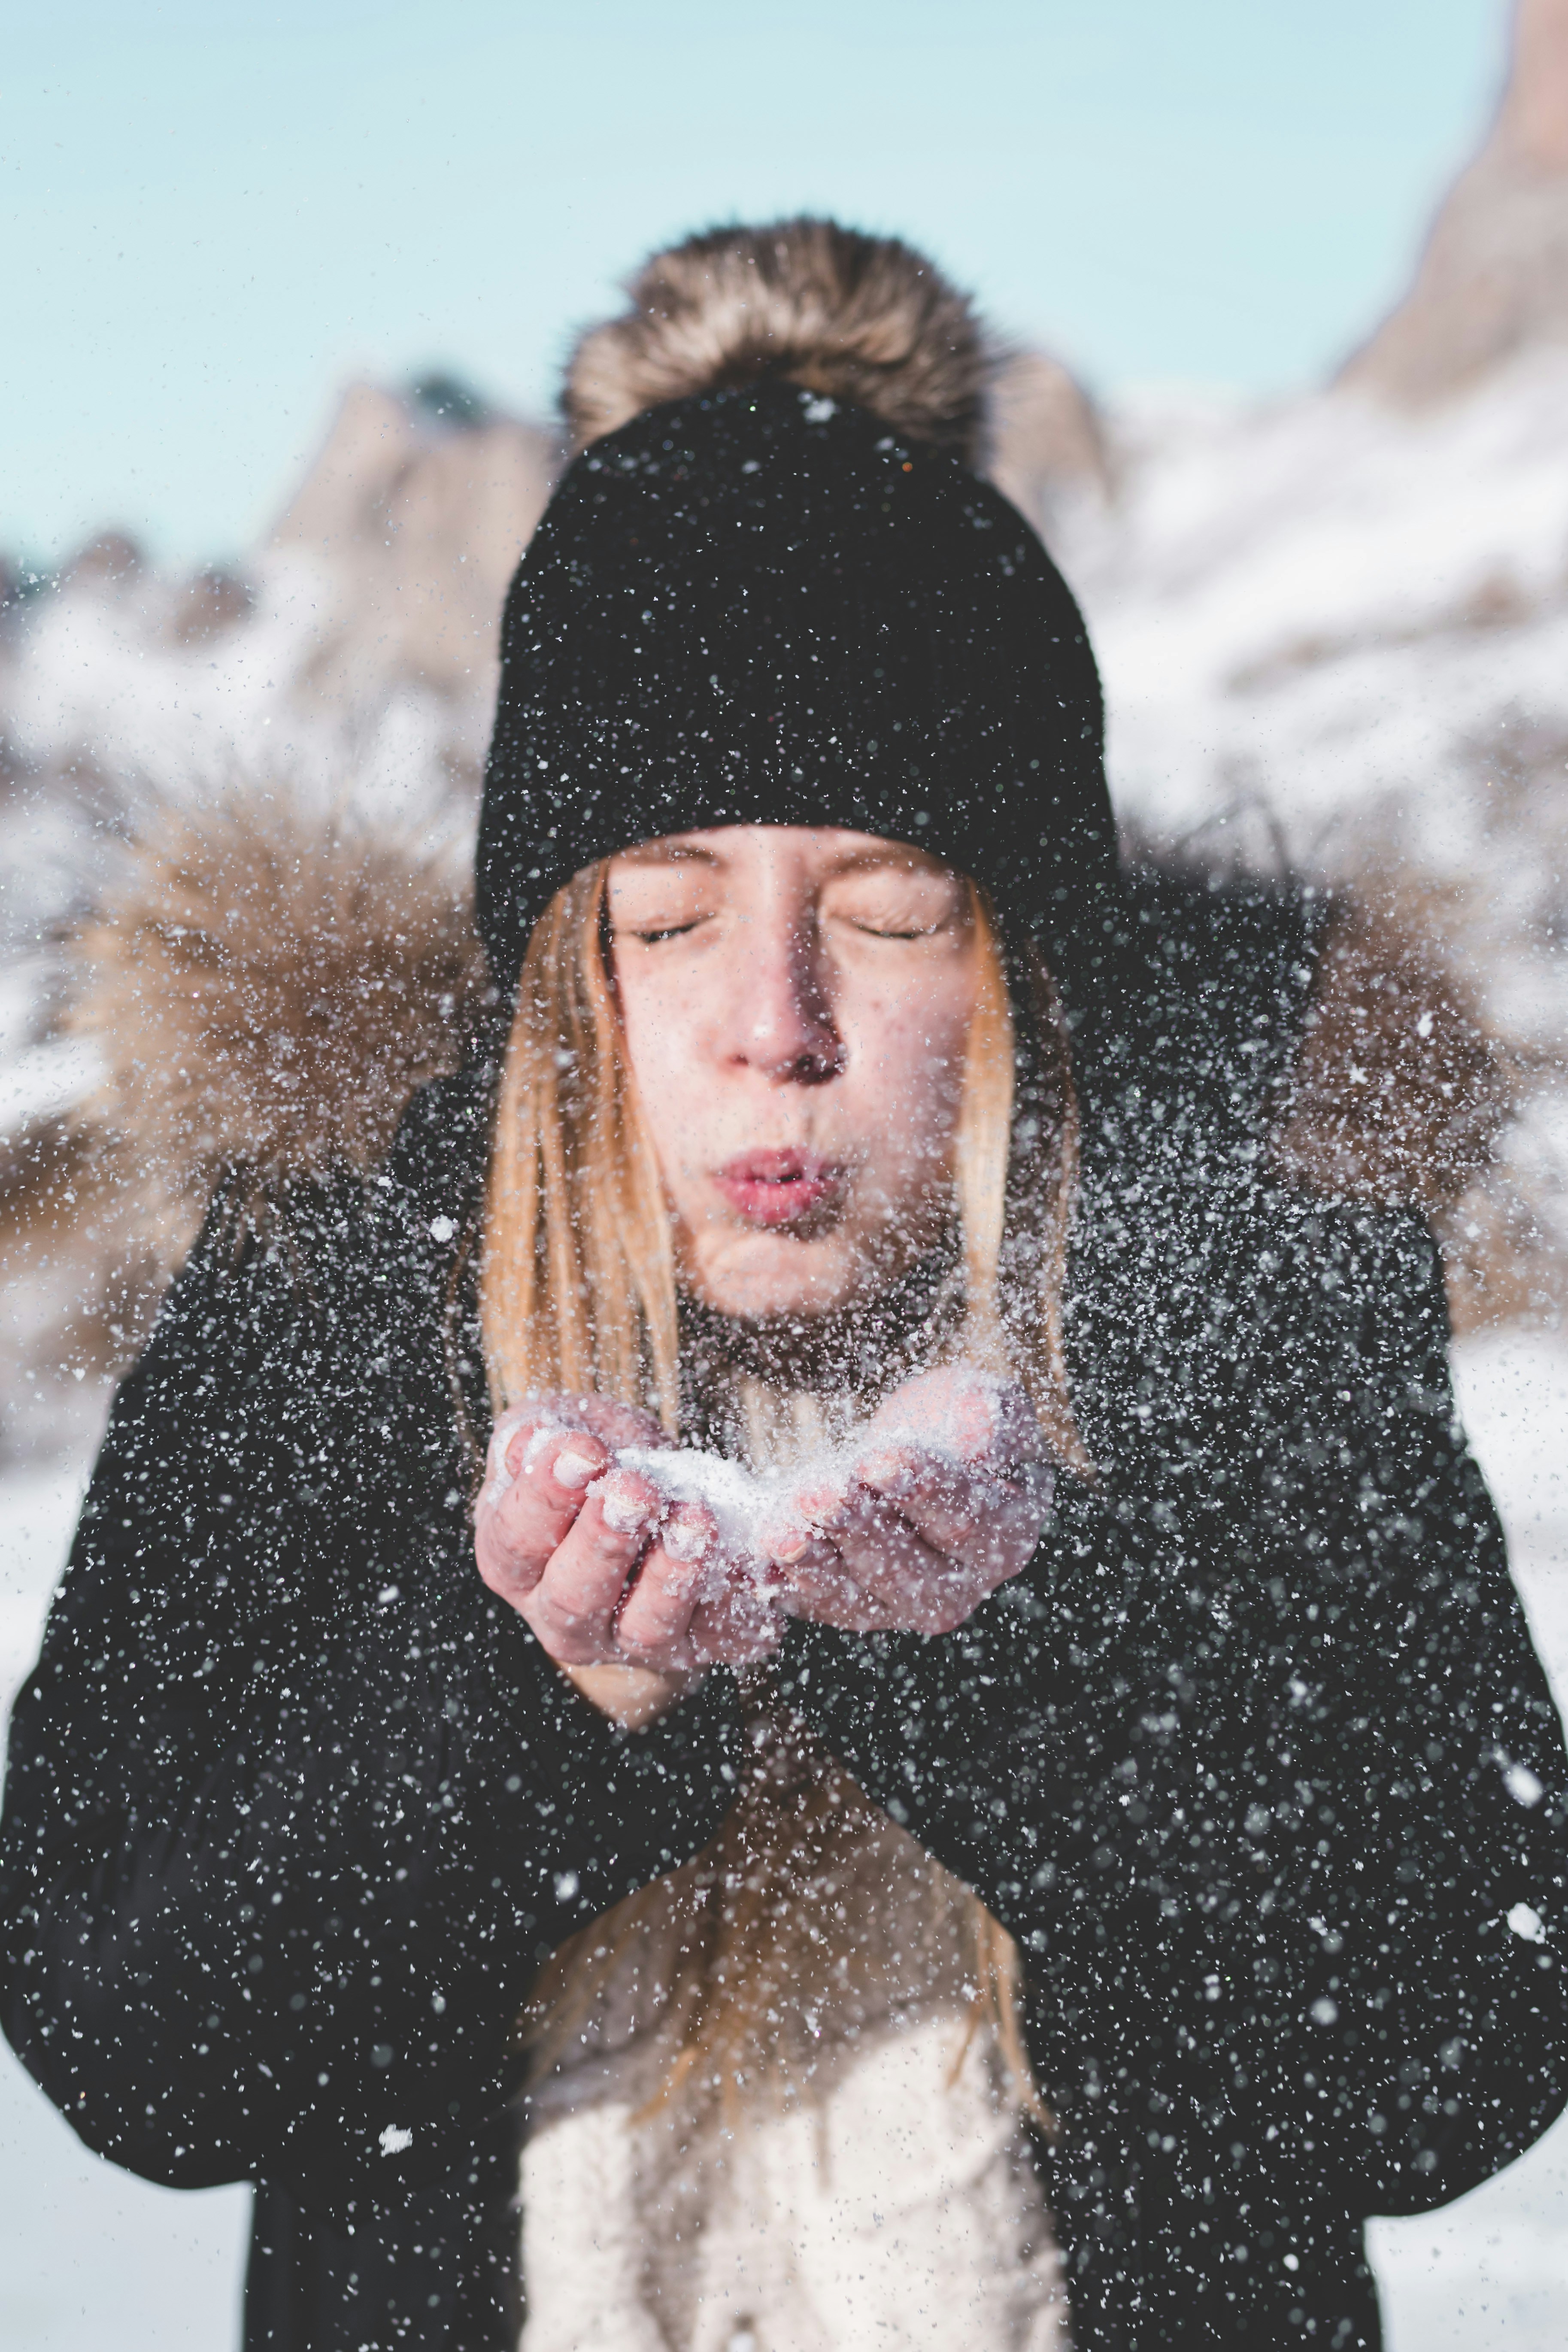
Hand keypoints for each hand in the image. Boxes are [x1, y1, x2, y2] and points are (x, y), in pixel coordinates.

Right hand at [473, 1393, 778, 1676]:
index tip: (583, 1452)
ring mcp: (630, 1641)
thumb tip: (528, 1446)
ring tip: (697, 1522)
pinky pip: (723, 1637)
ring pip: (647, 1627)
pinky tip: (758, 1567)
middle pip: (575, 1596)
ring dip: (673, 1576)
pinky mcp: (697, 1645)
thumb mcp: (563, 1432)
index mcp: (517, 1563)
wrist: (658, 1503)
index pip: (517, 1539)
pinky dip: (742, 1608)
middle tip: (636, 1491)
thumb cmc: (599, 1460)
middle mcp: (564, 1618)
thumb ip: (540, 1433)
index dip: (546, 1497)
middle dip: (606, 1542)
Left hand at [761, 1367, 1054, 1634]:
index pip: (964, 1518)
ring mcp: (900, 1605)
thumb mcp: (989, 1405)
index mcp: (1004, 1535)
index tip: (879, 1460)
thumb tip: (980, 1443)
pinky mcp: (850, 1607)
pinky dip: (788, 1580)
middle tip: (821, 1493)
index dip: (922, 1489)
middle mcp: (957, 1586)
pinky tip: (763, 1553)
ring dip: (816, 1562)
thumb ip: (995, 1421)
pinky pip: (817, 1603)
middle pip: (908, 1567)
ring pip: (857, 1595)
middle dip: (859, 1528)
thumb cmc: (958, 1425)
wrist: (912, 1456)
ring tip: (782, 1530)